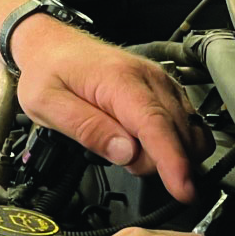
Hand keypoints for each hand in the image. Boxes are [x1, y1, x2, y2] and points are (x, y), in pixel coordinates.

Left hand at [11, 17, 210, 202]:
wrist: (53, 46)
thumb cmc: (47, 71)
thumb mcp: (46, 104)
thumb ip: (86, 129)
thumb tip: (125, 153)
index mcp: (119, 79)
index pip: (155, 125)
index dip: (172, 161)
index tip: (183, 189)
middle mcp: (149, 78)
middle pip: (176, 135)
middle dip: (152, 161)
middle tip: (112, 152)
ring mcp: (161, 83)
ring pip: (188, 133)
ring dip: (162, 153)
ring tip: (121, 142)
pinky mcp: (166, 90)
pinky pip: (186, 126)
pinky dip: (170, 143)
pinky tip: (139, 139)